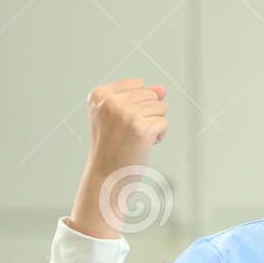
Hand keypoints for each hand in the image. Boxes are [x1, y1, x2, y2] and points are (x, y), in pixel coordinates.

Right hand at [70, 78, 168, 238]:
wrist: (106, 178)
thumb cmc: (113, 149)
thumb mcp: (119, 118)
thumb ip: (138, 98)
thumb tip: (162, 89)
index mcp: (99, 94)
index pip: (137, 84)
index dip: (138, 104)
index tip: (122, 123)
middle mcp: (110, 102)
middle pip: (151, 96)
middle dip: (148, 115)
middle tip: (129, 134)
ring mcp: (125, 114)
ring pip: (160, 108)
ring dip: (153, 125)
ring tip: (135, 140)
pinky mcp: (141, 129)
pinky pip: (164, 123)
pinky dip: (159, 136)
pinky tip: (143, 146)